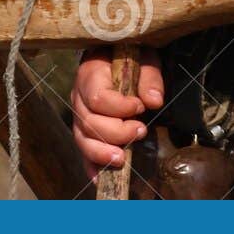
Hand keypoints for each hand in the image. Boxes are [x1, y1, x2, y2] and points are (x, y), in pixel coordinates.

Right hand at [71, 45, 163, 179]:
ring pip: (82, 139)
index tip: (140, 107)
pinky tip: (99, 179)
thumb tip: (154, 101)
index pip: (97, 98)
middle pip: (89, 122)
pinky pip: (82, 150)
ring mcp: (79, 114)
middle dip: (116, 133)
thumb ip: (150, 77)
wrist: (117, 54)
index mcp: (90, 73)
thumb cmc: (131, 54)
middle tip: (141, 131)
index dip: (120, 108)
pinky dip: (90, 165)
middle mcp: (79, 95)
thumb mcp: (144, 56)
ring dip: (102, 153)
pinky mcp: (84, 129)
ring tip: (122, 159)